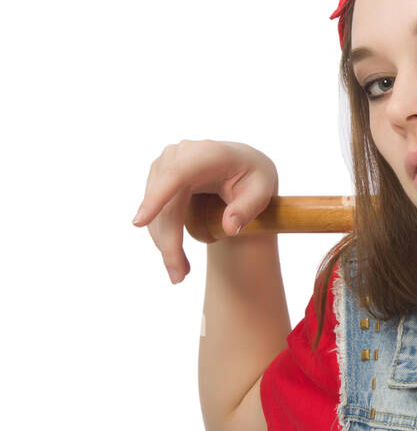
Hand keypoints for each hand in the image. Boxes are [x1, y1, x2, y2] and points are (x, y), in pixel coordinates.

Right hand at [131, 140, 279, 283]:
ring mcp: (164, 164)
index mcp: (208, 153)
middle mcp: (180, 154)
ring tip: (181, 272)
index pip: (177, 175)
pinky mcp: (157, 177)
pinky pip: (154, 211)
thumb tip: (230, 228)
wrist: (243, 165)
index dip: (157, 198)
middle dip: (168, 242)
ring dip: (165, 244)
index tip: (139, 222)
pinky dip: (163, 235)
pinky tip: (176, 257)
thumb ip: (248, 208)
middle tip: (178, 277)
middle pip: (165, 203)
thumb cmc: (254, 177)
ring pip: (156, 211)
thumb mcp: (263, 191)